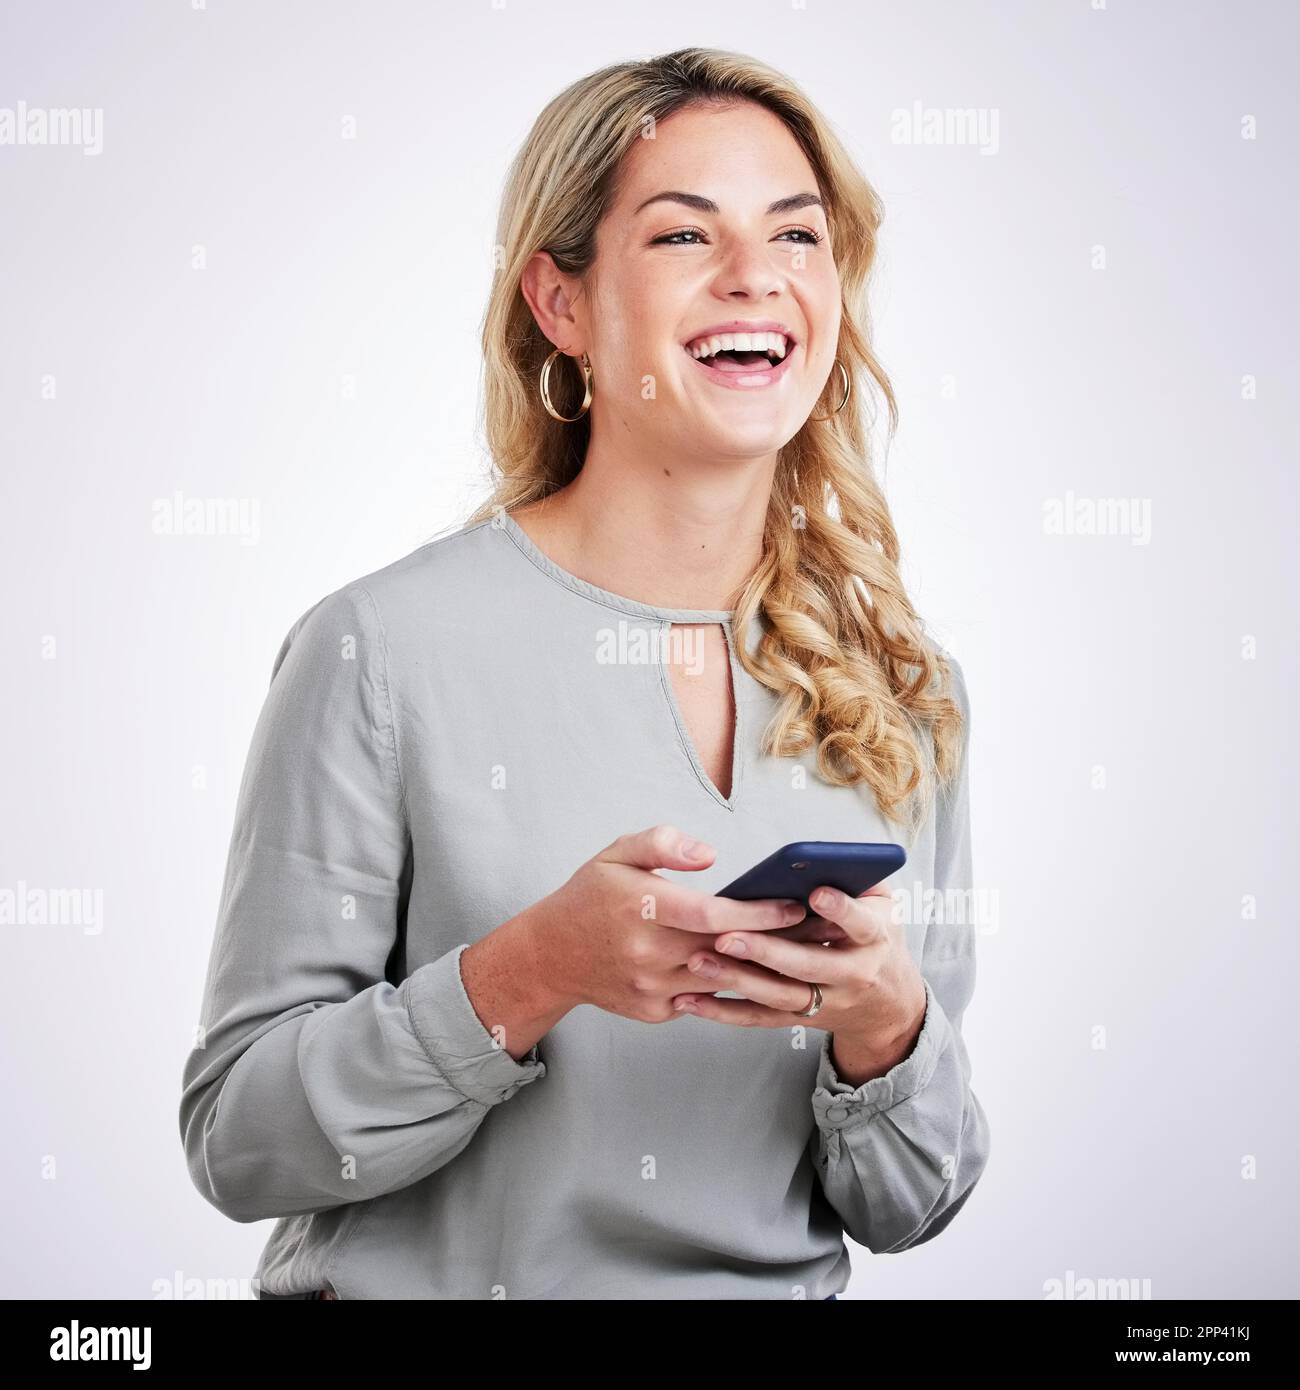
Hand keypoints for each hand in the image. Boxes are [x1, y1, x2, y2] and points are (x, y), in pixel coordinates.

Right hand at [518, 824, 811, 1024]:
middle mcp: (649, 953)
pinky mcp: (655, 1011)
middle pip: (728, 949)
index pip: (713, 914)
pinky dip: (730, 985)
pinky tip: (761, 972)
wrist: (551, 955)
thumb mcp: (618, 853)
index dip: (758, 912)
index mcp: (643, 908)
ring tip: (801, 950)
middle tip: (817, 927)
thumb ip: (663, 843)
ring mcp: (652, 988)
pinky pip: (704, 999)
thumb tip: (710, 855)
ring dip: (762, 967)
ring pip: (722, 980)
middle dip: (776, 939)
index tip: (794, 904)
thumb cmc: (591, 895)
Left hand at [672, 881, 927, 1074]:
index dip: (840, 909)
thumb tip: (823, 855)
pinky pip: (759, 1018)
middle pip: (807, 965)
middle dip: (766, 951)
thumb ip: (860, 877)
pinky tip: (690, 1001)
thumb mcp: (884, 905)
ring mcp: (825, 1001)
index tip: (815, 893)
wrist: (889, 1005)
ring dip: (735, 980)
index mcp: (874, 939)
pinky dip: (723, 1012)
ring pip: (778, 995)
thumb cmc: (875, 937)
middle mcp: (851, 974)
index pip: (859, 924)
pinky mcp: (800, 1019)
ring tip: (698, 962)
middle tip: (728, 935)